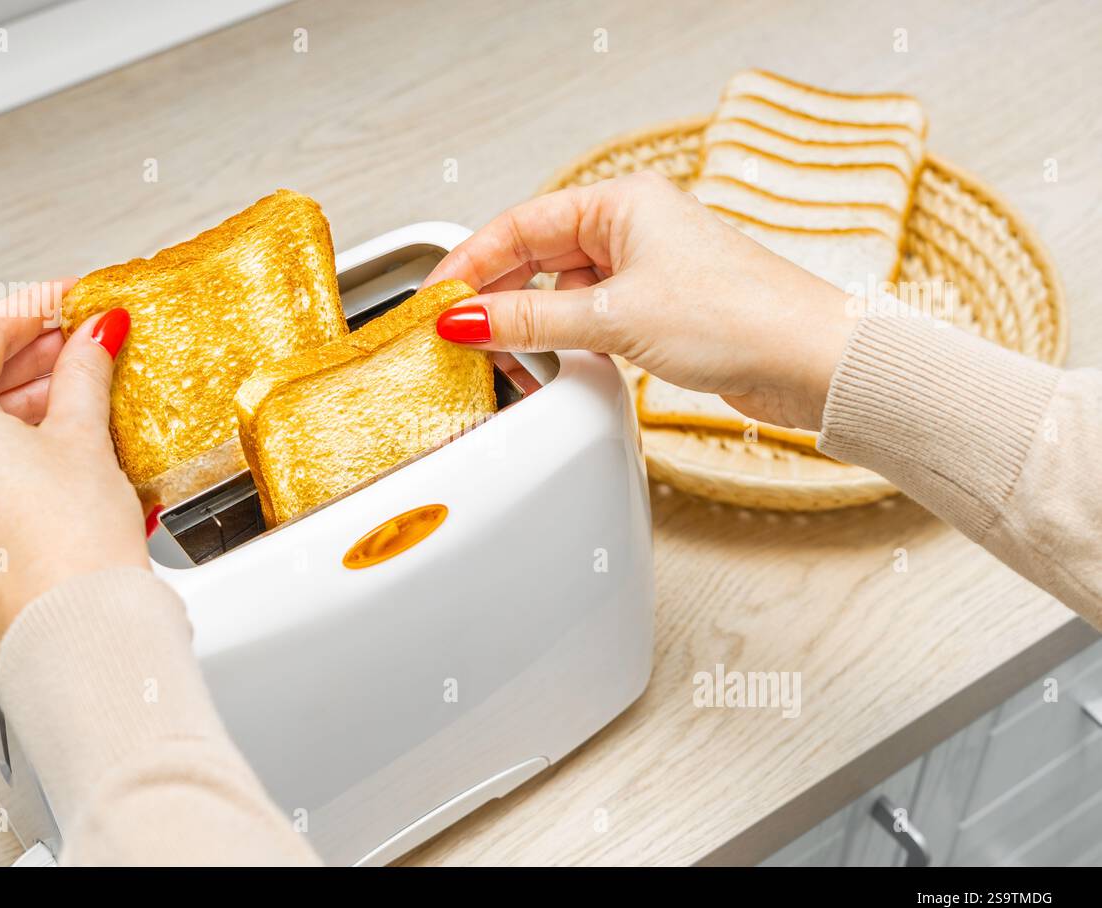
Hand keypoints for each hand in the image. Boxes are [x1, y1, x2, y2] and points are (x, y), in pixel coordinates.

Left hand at [0, 281, 150, 658]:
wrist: (75, 634)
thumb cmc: (69, 549)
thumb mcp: (85, 436)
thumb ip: (84, 372)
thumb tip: (92, 338)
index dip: (38, 308)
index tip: (73, 300)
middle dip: (33, 365)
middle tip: (87, 348)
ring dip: (23, 418)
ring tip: (82, 406)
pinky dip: (7, 467)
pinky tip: (56, 463)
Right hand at [425, 171, 857, 430]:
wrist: (810, 363)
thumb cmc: (739, 317)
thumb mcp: (613, 317)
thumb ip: (532, 318)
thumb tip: (468, 319)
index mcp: (621, 203)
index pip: (521, 225)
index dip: (471, 263)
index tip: (437, 300)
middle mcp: (633, 230)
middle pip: (537, 257)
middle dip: (497, 296)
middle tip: (458, 333)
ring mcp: (647, 272)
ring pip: (563, 291)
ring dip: (533, 323)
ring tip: (506, 355)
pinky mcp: (660, 311)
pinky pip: (592, 318)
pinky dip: (567, 340)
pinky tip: (557, 362)